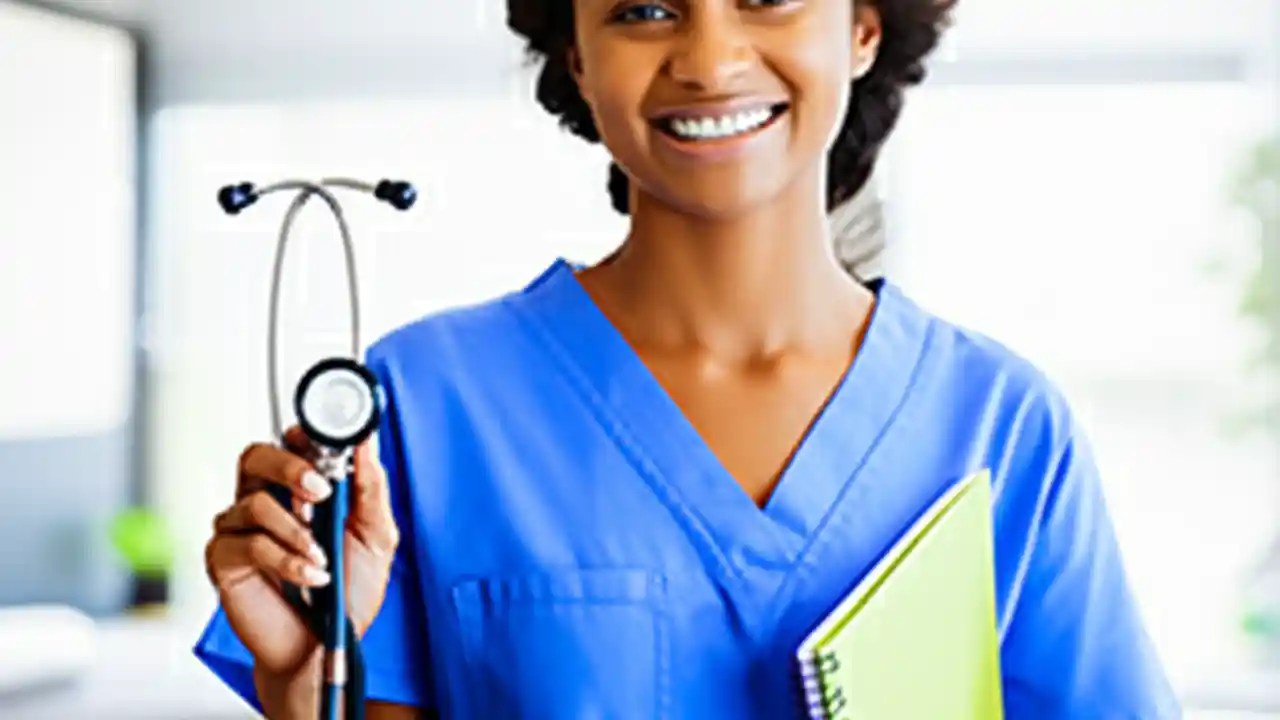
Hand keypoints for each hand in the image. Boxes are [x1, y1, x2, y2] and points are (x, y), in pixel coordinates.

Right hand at [204, 425, 400, 675]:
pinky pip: (246, 544)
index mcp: (298, 488)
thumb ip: (371, 487)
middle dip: (290, 467)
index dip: (303, 436)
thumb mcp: (375, 535)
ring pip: (252, 503)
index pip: (289, 442)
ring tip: (322, 556)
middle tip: (320, 491)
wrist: (326, 647)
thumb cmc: (348, 590)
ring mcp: (239, 530)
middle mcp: (263, 501)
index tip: (329, 446)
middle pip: (254, 456)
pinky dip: (285, 560)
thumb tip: (368, 441)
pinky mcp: (224, 561)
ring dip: (296, 530)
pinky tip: (310, 576)